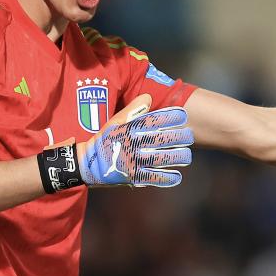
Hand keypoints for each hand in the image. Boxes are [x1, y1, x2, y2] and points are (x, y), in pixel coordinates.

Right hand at [37, 94, 193, 191]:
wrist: (84, 163)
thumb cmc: (103, 140)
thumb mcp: (114, 121)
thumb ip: (132, 109)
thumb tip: (149, 97)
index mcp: (129, 128)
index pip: (153, 120)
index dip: (171, 117)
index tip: (183, 116)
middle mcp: (132, 143)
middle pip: (161, 139)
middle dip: (179, 137)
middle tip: (190, 136)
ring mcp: (133, 160)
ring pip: (161, 158)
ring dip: (177, 157)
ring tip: (187, 156)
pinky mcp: (132, 176)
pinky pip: (152, 177)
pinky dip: (166, 178)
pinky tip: (177, 176)